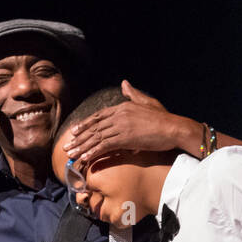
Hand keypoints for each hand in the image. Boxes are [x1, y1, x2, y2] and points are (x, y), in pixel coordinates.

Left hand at [64, 80, 196, 161]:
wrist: (174, 128)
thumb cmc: (163, 118)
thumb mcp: (146, 102)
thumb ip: (133, 94)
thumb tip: (124, 83)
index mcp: (122, 107)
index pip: (98, 116)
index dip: (85, 124)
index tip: (74, 132)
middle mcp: (119, 115)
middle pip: (94, 127)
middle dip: (79, 138)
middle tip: (67, 146)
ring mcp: (121, 127)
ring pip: (97, 137)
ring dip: (82, 147)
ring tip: (71, 154)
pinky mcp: (126, 138)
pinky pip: (105, 146)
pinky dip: (94, 152)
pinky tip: (86, 158)